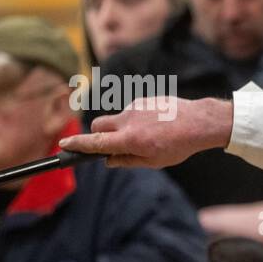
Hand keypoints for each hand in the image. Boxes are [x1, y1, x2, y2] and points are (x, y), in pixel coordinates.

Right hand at [58, 96, 234, 168]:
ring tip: (148, 136)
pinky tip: (156, 126)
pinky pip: (131, 112)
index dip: (77, 144)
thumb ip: (127, 161)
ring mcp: (134, 107)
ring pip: (116, 119)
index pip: (95, 142)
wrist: (199, 122)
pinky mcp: (142, 100)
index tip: (63, 145)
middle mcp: (128, 121)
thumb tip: (108, 160)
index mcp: (129, 139)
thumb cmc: (179, 145)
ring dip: (121, 128)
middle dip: (97, 135)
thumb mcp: (154, 161)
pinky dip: (136, 120)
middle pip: (97, 125)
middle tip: (110, 145)